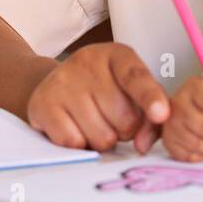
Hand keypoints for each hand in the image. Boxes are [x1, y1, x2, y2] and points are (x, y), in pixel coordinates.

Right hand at [26, 42, 168, 152]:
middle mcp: (87, 62)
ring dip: (103, 139)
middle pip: (123, 119)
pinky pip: (73, 143)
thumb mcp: (133, 93)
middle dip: (125, 129)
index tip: (161, 114)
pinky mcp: (41, 104)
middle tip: (112, 118)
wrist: (55, 84)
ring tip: (95, 122)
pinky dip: (79, 145)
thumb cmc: (104, 91)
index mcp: (118, 55)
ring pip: (100, 136)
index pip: (136, 78)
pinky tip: (76, 128)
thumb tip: (142, 146)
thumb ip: (150, 118)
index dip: (150, 97)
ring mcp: (62, 81)